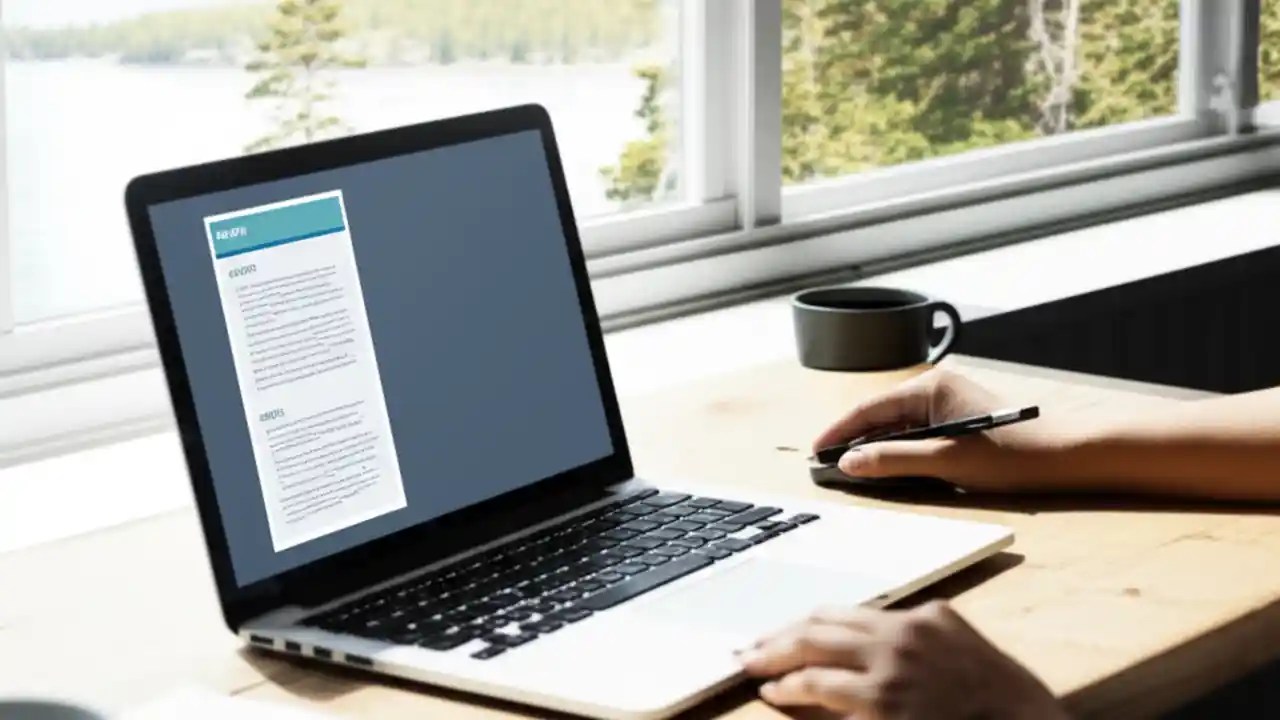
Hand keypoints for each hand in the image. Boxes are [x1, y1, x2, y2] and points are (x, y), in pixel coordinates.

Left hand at [738, 601, 1067, 719]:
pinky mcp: (884, 705)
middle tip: (750, 648)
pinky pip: (823, 692)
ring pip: (815, 654)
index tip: (782, 632)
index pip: (847, 614)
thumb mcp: (965, 648)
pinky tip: (777, 694)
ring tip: (754, 669)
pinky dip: (793, 690)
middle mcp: (904, 635)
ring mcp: (893, 669)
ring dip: (777, 661)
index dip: (807, 624)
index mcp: (925, 617)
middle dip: (780, 636)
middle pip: (823, 626)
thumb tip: (884, 630)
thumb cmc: (1004, 702)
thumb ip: (925, 632)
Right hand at [814, 368, 1081, 492]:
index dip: (839, 431)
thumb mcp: (947, 462)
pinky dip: (901, 450)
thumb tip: (849, 463)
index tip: (816, 453)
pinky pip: (919, 433)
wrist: (1073, 455)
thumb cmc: (1016, 455)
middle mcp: (938, 389)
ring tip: (852, 471)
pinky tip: (891, 469)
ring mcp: (951, 404)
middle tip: (827, 466)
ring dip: (877, 447)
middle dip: (854, 440)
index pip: (869, 408)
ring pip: (900, 426)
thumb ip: (893, 460)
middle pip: (882, 416)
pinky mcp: (963, 421)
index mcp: (930, 388)